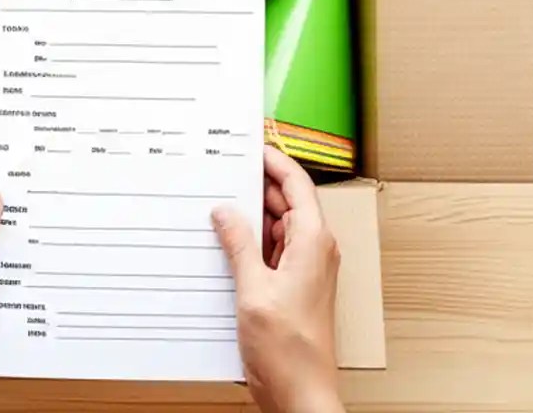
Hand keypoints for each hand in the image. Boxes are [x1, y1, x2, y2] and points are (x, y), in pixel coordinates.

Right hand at [212, 146, 342, 412]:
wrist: (301, 395)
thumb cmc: (289, 351)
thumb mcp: (252, 290)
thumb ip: (238, 245)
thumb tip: (225, 213)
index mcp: (313, 241)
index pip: (296, 184)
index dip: (274, 160)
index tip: (252, 145)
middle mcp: (314, 251)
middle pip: (286, 203)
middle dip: (256, 187)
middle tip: (223, 173)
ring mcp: (305, 270)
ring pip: (277, 228)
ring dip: (251, 218)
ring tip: (217, 206)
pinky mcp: (293, 288)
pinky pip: (272, 252)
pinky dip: (251, 244)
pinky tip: (226, 244)